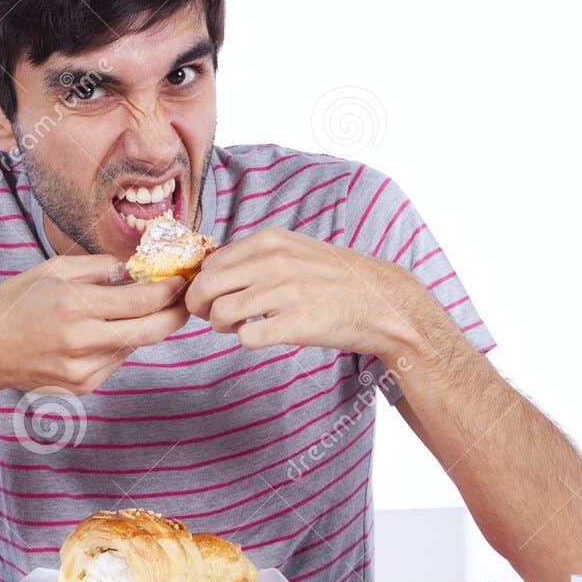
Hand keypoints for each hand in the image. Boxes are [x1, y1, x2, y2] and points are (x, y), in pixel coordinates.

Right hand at [0, 254, 190, 394]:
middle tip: (187, 300)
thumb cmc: (15, 303)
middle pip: (151, 330)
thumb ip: (99, 267)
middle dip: (176, 314)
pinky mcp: (82, 385)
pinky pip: (117, 360)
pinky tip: (111, 330)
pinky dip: (123, 343)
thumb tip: (137, 269)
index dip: (169, 290)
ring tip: (153, 308)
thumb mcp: (53, 270)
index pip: (141, 299)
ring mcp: (82, 369)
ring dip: (150, 327)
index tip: (181, 279)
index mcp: (74, 306)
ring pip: (136, 346)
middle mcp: (81, 341)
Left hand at [184, 228, 426, 356]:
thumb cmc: (335, 279)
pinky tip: (263, 336)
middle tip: (212, 316)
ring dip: (222, 326)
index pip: (210, 262)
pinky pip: (245, 338)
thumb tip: (214, 270)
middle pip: (205, 286)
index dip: (204, 283)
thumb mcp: (295, 250)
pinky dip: (247, 341)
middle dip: (200, 306)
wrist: (380, 301)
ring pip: (219, 313)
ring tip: (240, 327)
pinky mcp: (294, 324)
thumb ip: (256, 256)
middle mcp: (273, 262)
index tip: (214, 295)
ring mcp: (283, 293)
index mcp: (269, 241)